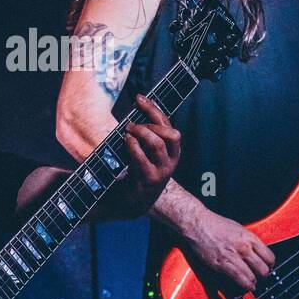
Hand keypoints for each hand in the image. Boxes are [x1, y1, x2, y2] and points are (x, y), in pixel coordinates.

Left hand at [117, 94, 181, 214]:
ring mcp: (162, 170)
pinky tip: (126, 141)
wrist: (136, 201)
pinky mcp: (149, 179)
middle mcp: (172, 159)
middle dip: (152, 124)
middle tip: (132, 125)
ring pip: (158, 145)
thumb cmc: (139, 169)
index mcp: (173, 149)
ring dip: (142, 134)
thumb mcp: (146, 150)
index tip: (138, 97)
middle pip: (171, 134)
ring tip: (128, 132)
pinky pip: (142, 159)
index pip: (168, 124)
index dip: (153, 108)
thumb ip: (145, 134)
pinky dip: (133, 146)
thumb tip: (134, 108)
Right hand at [181, 209, 274, 291]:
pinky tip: (243, 286)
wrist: (197, 223)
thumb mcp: (238, 229)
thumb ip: (249, 241)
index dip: (270, 266)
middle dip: (263, 276)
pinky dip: (243, 286)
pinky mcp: (221, 264)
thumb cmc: (215, 224)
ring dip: (253, 284)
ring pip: (252, 278)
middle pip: (263, 270)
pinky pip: (238, 279)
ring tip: (251, 285)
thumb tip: (256, 253)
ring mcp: (233, 257)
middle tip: (259, 277)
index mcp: (249, 237)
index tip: (266, 267)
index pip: (269, 257)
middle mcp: (243, 247)